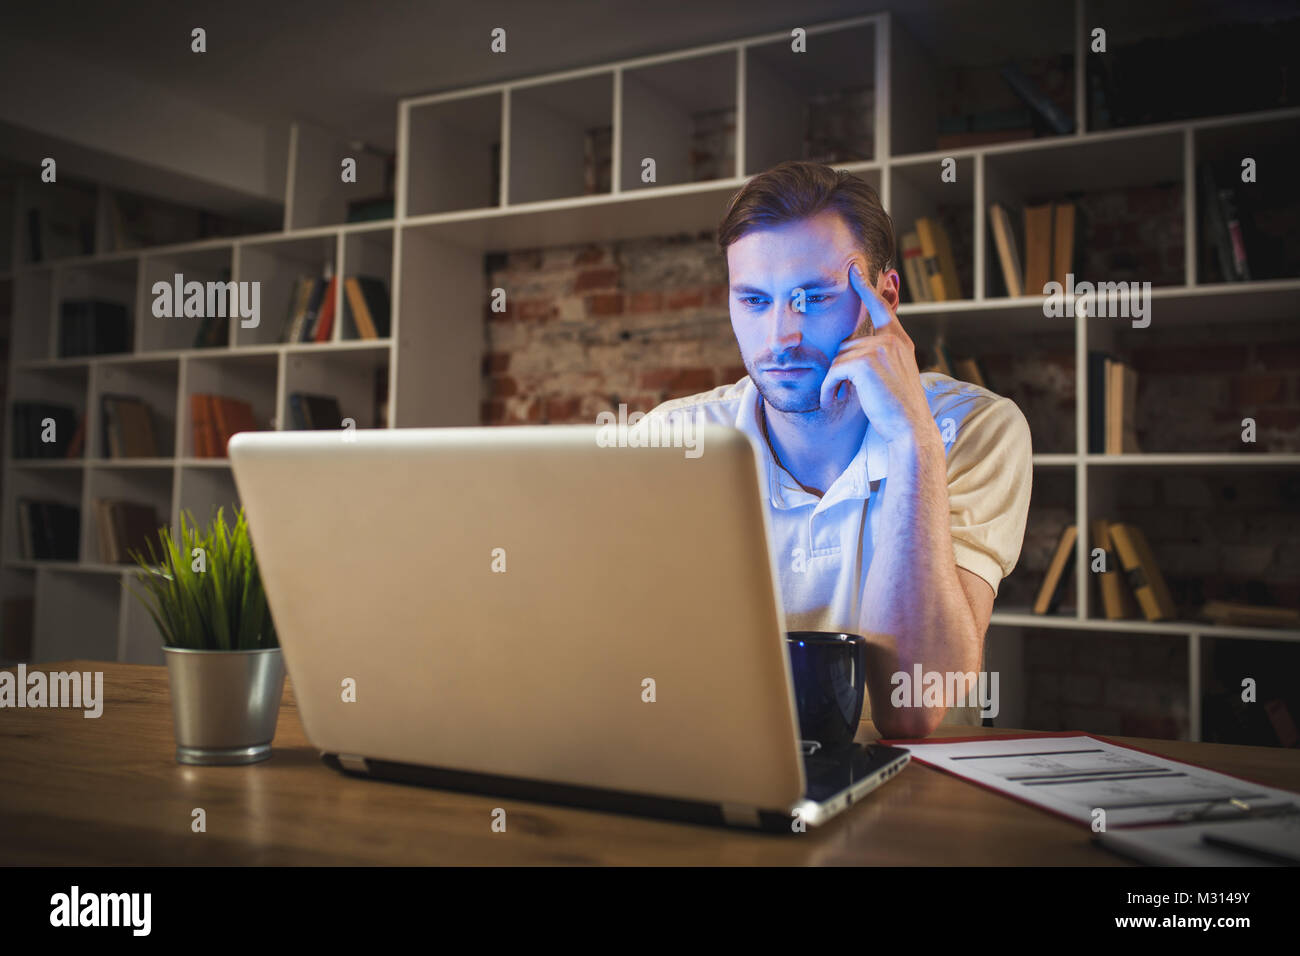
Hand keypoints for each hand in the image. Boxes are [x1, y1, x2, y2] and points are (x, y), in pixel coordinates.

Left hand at [818, 260, 935, 446]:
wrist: (910, 427)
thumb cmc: (897, 406)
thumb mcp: (893, 373)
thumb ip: (878, 355)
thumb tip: (847, 351)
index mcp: (899, 339)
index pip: (880, 307)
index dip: (866, 289)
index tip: (854, 270)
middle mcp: (891, 339)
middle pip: (846, 343)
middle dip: (840, 368)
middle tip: (841, 391)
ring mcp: (879, 349)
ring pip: (838, 358)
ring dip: (832, 381)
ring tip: (838, 397)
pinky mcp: (864, 363)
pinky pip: (833, 371)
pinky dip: (828, 388)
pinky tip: (832, 401)